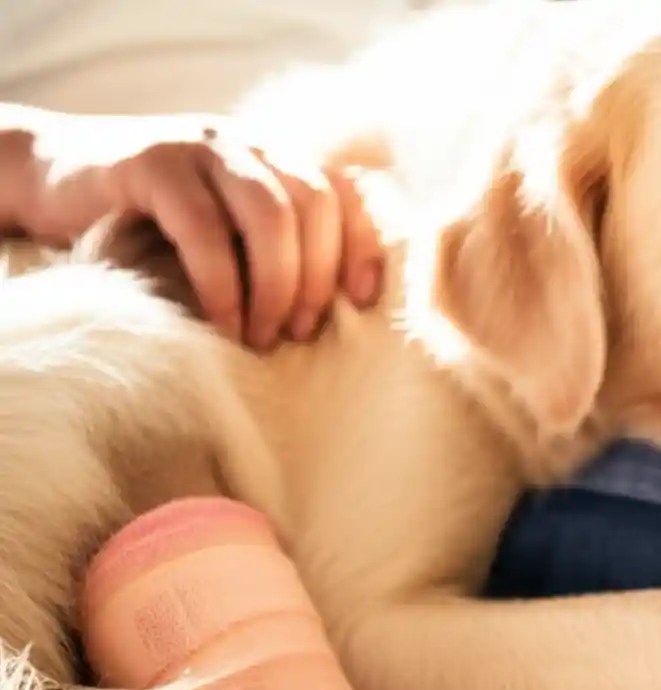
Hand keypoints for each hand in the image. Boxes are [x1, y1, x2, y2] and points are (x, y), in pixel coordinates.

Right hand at [27, 113, 383, 348]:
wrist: (57, 176)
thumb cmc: (156, 222)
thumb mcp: (228, 228)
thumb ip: (275, 245)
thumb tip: (333, 309)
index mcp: (280, 157)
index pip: (346, 193)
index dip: (364, 246)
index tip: (361, 303)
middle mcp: (251, 143)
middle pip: (314, 205)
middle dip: (316, 277)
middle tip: (298, 333)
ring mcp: (204, 146)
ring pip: (269, 214)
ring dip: (275, 285)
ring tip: (262, 336)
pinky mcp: (154, 163)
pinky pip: (204, 228)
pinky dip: (221, 282)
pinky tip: (222, 320)